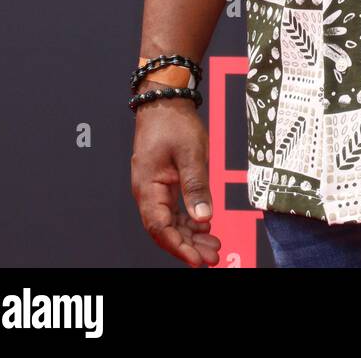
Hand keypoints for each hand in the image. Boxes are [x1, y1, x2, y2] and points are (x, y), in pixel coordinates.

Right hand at [131, 100, 221, 267]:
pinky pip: (173, 209)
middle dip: (188, 246)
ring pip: (170, 221)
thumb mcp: (190, 153)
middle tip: (212, 256)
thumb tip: (203, 217)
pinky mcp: (163, 182)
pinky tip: (204, 224)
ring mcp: (154, 187)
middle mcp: (147, 191)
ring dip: (190, 235)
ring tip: (213, 244)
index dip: (179, 247)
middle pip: (165, 229)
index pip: (160, 228)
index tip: (198, 260)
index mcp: (148, 187)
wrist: (165, 100)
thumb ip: (196, 186)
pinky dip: (189, 219)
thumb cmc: (173, 122)